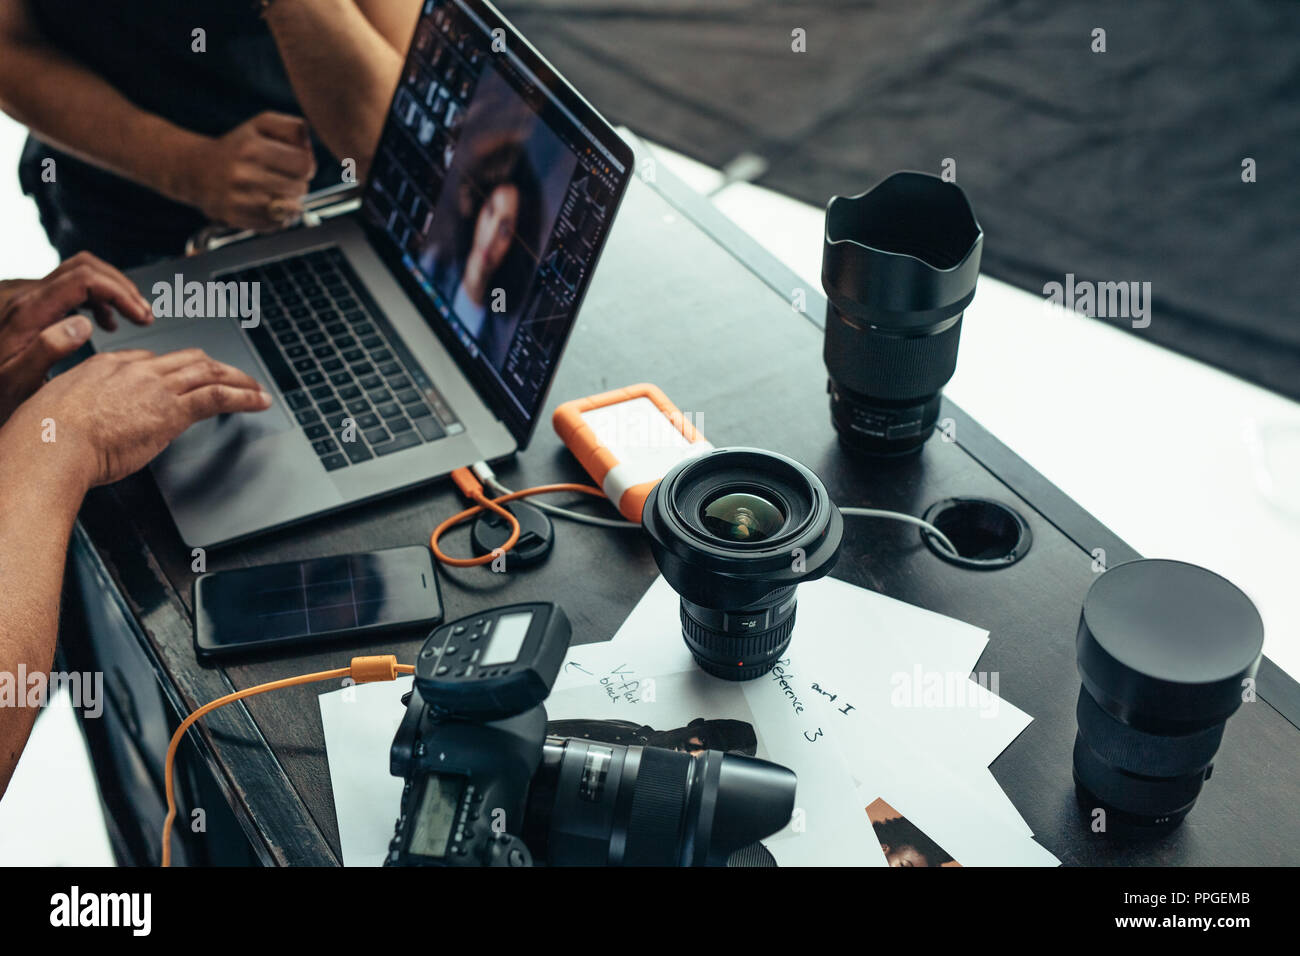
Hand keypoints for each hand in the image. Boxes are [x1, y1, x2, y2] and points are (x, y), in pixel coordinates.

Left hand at [0, 252, 152, 424]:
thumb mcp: (17, 382)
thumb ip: (47, 350)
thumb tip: (83, 324)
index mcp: (28, 313)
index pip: (84, 279)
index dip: (119, 293)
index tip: (140, 316)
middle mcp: (27, 299)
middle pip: (85, 267)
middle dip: (122, 288)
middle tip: (144, 315)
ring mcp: (29, 300)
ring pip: (80, 273)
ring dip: (113, 291)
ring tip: (134, 317)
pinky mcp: (32, 307)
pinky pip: (71, 288)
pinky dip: (99, 299)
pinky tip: (107, 322)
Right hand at [10, 348, 270, 490]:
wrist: (50, 443)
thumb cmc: (45, 437)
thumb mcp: (56, 408)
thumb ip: (80, 406)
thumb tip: (91, 419)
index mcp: (105, 366)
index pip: (149, 360)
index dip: (172, 370)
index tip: (183, 379)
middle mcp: (135, 370)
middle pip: (187, 359)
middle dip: (214, 367)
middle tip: (233, 377)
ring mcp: (156, 387)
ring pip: (209, 373)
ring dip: (238, 380)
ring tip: (257, 390)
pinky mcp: (172, 410)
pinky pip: (218, 396)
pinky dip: (244, 397)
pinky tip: (259, 402)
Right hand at [185, 111, 317, 231]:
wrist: (196, 170)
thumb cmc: (239, 146)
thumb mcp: (262, 124)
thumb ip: (293, 128)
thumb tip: (310, 151)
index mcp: (252, 148)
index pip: (305, 164)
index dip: (306, 165)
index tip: (294, 163)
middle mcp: (243, 174)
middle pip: (301, 188)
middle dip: (298, 183)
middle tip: (281, 177)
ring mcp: (239, 199)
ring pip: (292, 209)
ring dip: (290, 202)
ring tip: (274, 190)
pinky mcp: (237, 218)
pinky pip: (277, 224)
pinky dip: (277, 217)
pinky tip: (264, 204)